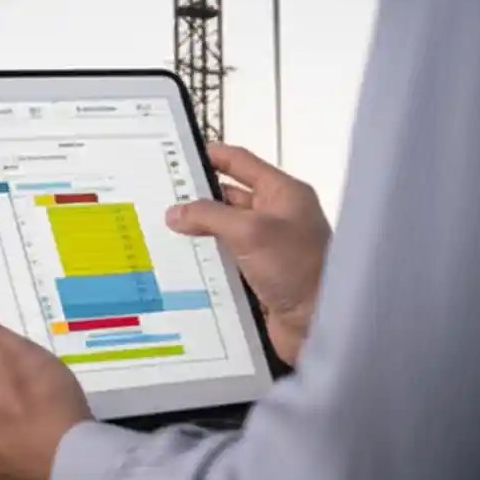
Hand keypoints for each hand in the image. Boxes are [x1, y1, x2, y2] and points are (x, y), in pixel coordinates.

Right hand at [166, 144, 330, 365]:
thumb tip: (175, 213)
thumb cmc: (297, 268)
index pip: (241, 163)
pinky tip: (179, 262)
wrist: (319, 323)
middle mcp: (276, 217)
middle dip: (197, 199)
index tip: (180, 155)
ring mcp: (266, 248)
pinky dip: (204, 260)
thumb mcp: (250, 231)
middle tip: (160, 199)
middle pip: (228, 199)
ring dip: (197, 233)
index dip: (211, 157)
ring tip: (160, 231)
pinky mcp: (257, 276)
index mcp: (283, 194)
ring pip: (223, 232)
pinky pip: (224, 261)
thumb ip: (209, 216)